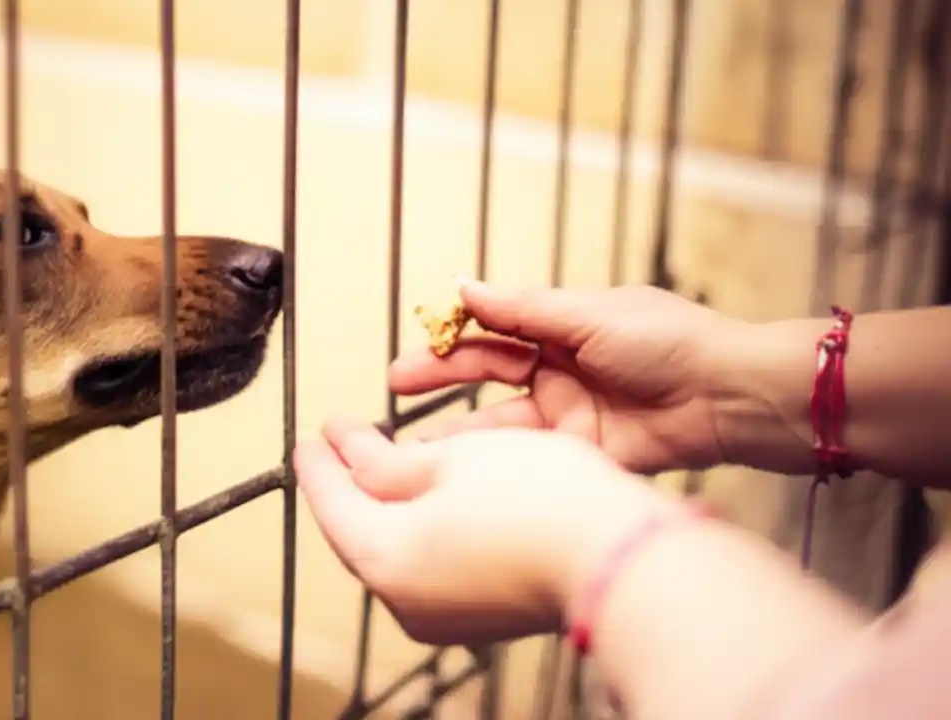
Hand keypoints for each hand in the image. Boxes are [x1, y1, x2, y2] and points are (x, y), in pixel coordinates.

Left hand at [293, 417, 675, 645]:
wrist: (620, 559)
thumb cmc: (537, 499)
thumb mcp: (451, 459)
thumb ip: (387, 463)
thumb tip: (350, 457)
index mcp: (383, 559)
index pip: (331, 504)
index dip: (319, 462)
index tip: (312, 434)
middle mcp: (402, 601)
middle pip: (360, 531)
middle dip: (353, 482)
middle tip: (345, 439)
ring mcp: (443, 616)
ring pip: (398, 548)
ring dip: (392, 504)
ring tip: (392, 459)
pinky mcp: (481, 617)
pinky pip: (433, 565)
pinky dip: (426, 528)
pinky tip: (437, 496)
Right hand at [392, 281, 753, 473]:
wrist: (728, 396)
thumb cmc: (670, 340)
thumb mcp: (588, 315)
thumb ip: (522, 309)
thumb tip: (462, 286)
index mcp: (562, 327)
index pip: (494, 327)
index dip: (454, 332)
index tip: (419, 337)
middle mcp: (558, 369)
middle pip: (486, 372)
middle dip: (440, 375)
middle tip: (395, 382)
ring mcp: (567, 414)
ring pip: (499, 422)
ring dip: (457, 430)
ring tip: (410, 440)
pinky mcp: (581, 454)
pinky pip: (528, 458)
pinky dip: (495, 464)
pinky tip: (459, 469)